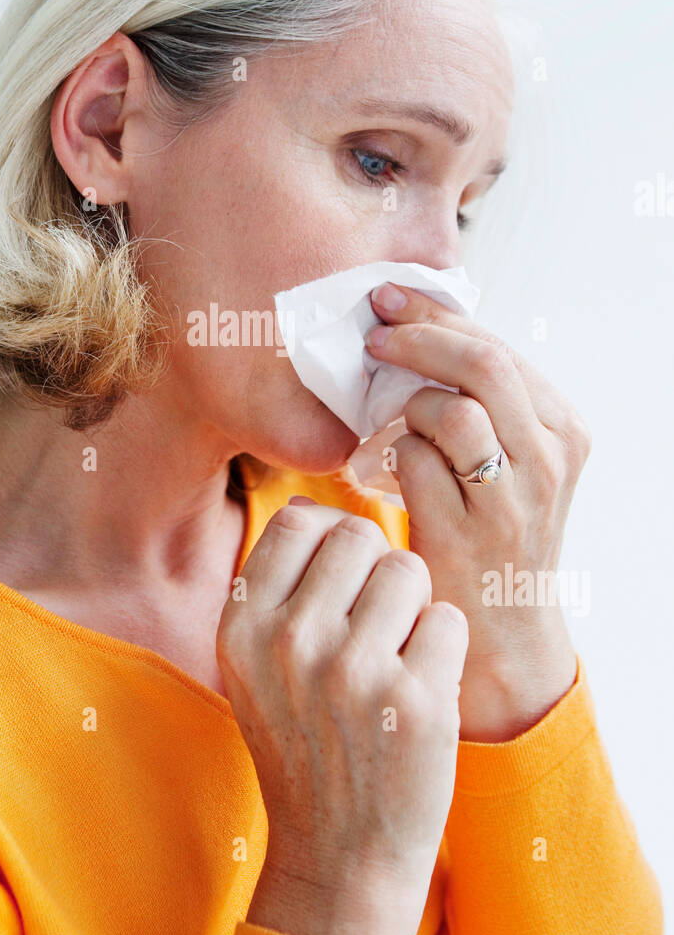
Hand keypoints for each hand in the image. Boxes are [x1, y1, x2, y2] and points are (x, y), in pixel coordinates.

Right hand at [216, 499, 467, 934]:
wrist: (337, 855)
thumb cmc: (304, 745)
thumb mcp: (256, 667)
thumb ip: (278, 589)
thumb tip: (320, 507)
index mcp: (241, 626)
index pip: (299, 520)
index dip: (333, 541)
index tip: (342, 585)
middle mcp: (289, 642)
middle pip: (361, 535)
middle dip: (378, 571)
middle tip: (375, 629)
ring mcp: (352, 671)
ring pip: (410, 569)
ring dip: (414, 607)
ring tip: (395, 661)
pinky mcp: (415, 701)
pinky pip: (448, 620)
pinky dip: (444, 650)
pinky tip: (419, 693)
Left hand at [363, 281, 590, 740]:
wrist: (503, 636)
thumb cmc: (491, 536)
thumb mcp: (509, 462)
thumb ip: (483, 403)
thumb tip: (419, 328)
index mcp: (562, 427)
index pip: (498, 345)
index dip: (437, 315)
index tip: (389, 298)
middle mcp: (551, 456)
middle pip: (482, 362)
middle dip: (417, 335)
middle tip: (372, 330)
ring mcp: (515, 498)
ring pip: (452, 408)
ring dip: (406, 404)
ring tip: (391, 419)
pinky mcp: (470, 533)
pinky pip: (417, 461)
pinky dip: (392, 453)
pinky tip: (389, 467)